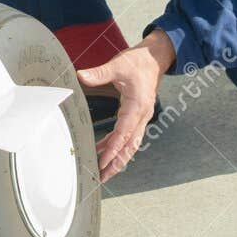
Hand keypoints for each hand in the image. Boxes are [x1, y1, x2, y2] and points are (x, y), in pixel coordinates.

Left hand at [75, 29, 175, 181]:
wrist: (154, 59)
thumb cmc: (138, 62)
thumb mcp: (118, 65)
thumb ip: (100, 73)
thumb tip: (82, 76)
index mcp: (138, 105)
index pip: (124, 132)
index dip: (113, 148)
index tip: (103, 161)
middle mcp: (142, 115)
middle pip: (130, 146)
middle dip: (117, 163)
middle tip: (103, 177)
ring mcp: (141, 117)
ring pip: (130, 144)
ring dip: (118, 159)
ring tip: (103, 172)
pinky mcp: (137, 116)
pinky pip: (127, 136)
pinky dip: (115, 145)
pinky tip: (102, 150)